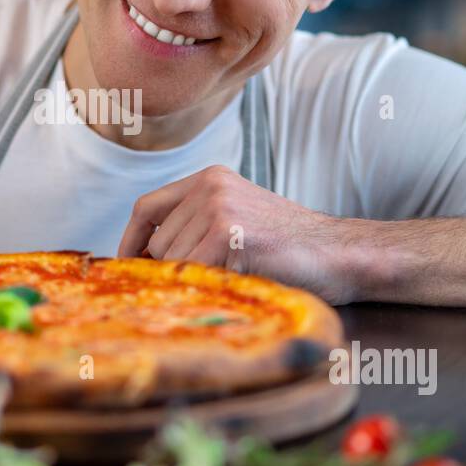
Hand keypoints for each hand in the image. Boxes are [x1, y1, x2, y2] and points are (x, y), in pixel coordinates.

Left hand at [117, 165, 357, 303]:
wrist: (339, 253)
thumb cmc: (290, 248)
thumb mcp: (237, 220)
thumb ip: (195, 226)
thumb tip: (143, 261)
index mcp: (209, 178)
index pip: (147, 207)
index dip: (131, 240)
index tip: (126, 266)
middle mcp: (209, 186)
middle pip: (159, 243)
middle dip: (174, 271)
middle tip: (208, 284)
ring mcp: (219, 207)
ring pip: (174, 262)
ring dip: (197, 281)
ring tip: (237, 276)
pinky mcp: (229, 233)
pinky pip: (196, 273)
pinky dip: (211, 287)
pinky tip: (242, 280)